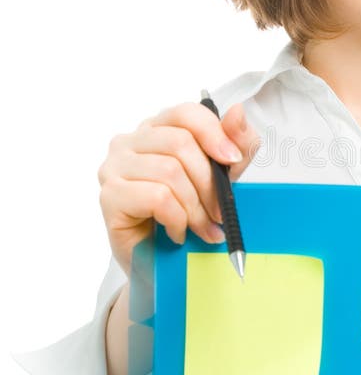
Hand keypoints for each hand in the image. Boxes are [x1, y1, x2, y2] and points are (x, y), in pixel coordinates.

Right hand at [97, 101, 259, 274]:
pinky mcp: (109, 196)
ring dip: (196, 207)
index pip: (186, 113)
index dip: (214, 133)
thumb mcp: (226, 175)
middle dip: (209, 182)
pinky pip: (156, 197)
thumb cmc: (192, 212)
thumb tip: (237, 111)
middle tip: (221, 212)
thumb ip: (237, 143)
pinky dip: (177, 218)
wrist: (165, 262)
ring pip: (169, 171)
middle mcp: (130, 141)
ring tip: (203, 228)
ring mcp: (114, 167)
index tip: (233, 161)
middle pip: (180, 143)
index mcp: (157, 128)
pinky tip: (178, 232)